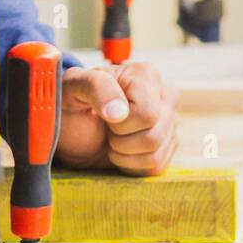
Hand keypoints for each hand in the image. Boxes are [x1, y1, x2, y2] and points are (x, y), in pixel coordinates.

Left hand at [55, 62, 177, 175]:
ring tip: (111, 139)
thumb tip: (119, 112)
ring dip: (125, 155)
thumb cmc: (72, 102)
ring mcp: (170, 120)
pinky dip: (132, 165)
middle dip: (120, 142)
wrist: (73, 128)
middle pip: (154, 137)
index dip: (120, 124)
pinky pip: (157, 167)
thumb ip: (96, 88)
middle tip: (106, 129)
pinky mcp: (168, 143)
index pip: (147, 114)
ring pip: (156, 155)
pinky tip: (121, 150)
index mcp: (147, 75)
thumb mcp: (73, 87)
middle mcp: (166, 95)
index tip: (104, 116)